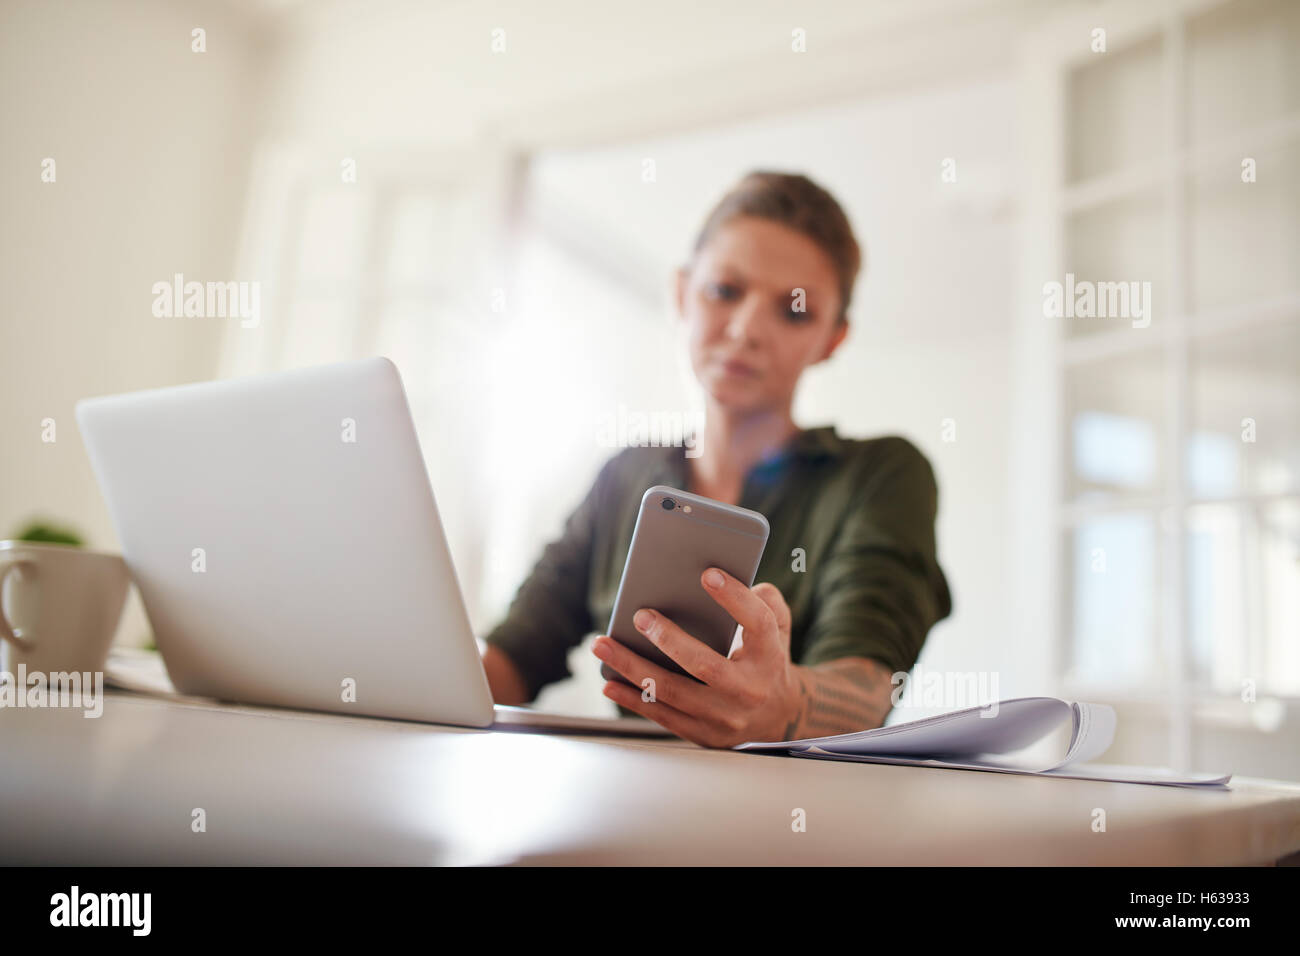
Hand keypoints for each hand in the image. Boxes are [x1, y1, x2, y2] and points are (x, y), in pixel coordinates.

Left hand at [591, 567, 798, 747]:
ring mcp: (726, 717)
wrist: (779, 715)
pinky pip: (663, 716)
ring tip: (603, 645)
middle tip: (639, 615)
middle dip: (669, 640)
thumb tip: (731, 577)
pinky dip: (633, 699)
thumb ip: (765, 600)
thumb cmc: (766, 658)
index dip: (734, 599)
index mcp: (770, 655)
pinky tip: (609, 681)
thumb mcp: (779, 627)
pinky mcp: (705, 734)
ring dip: (634, 668)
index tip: (707, 573)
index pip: (758, 623)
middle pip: (706, 666)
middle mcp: (750, 690)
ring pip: (674, 692)